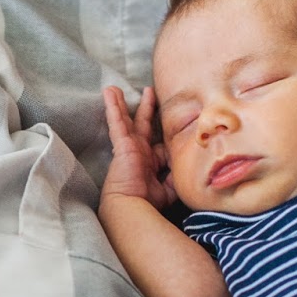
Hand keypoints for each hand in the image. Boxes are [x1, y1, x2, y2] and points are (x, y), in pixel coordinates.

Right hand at [101, 86, 175, 209]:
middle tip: (150, 93)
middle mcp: (140, 153)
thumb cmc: (149, 203)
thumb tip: (188, 170)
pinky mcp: (122, 144)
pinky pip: (117, 121)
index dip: (168, 138)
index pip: (161, 146)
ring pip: (126, 120)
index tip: (177, 127)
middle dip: (147, 109)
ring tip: (115, 89)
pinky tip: (109, 92)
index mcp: (150, 164)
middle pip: (143, 125)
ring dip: (122, 104)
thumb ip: (176, 178)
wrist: (131, 208)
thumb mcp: (169, 189)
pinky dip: (113, 106)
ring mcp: (129, 147)